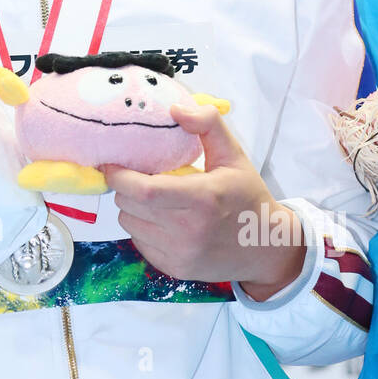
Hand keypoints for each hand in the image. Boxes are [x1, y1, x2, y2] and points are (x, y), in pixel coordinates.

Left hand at [100, 103, 305, 300]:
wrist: (266, 248)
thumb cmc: (247, 197)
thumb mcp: (234, 155)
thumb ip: (207, 125)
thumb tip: (175, 109)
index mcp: (202, 198)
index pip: (145, 190)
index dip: (119, 176)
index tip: (111, 163)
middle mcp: (188, 231)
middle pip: (130, 205)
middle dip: (124, 187)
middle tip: (135, 175)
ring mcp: (180, 254)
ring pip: (129, 224)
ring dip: (131, 207)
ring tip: (151, 197)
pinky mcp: (174, 269)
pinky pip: (139, 243)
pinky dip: (141, 227)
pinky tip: (160, 219)